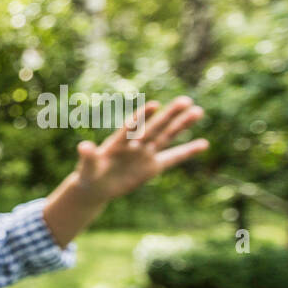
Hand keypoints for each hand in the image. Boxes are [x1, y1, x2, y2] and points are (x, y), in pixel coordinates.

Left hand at [74, 96, 208, 201]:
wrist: (96, 187)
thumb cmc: (89, 174)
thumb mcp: (87, 168)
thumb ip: (87, 156)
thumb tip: (83, 146)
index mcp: (117, 143)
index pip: (131, 127)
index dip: (142, 117)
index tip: (154, 105)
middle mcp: (134, 144)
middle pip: (154, 128)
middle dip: (169, 115)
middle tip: (185, 100)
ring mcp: (145, 154)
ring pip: (166, 137)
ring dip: (181, 125)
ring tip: (198, 111)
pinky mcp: (152, 166)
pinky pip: (172, 158)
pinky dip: (187, 152)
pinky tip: (203, 144)